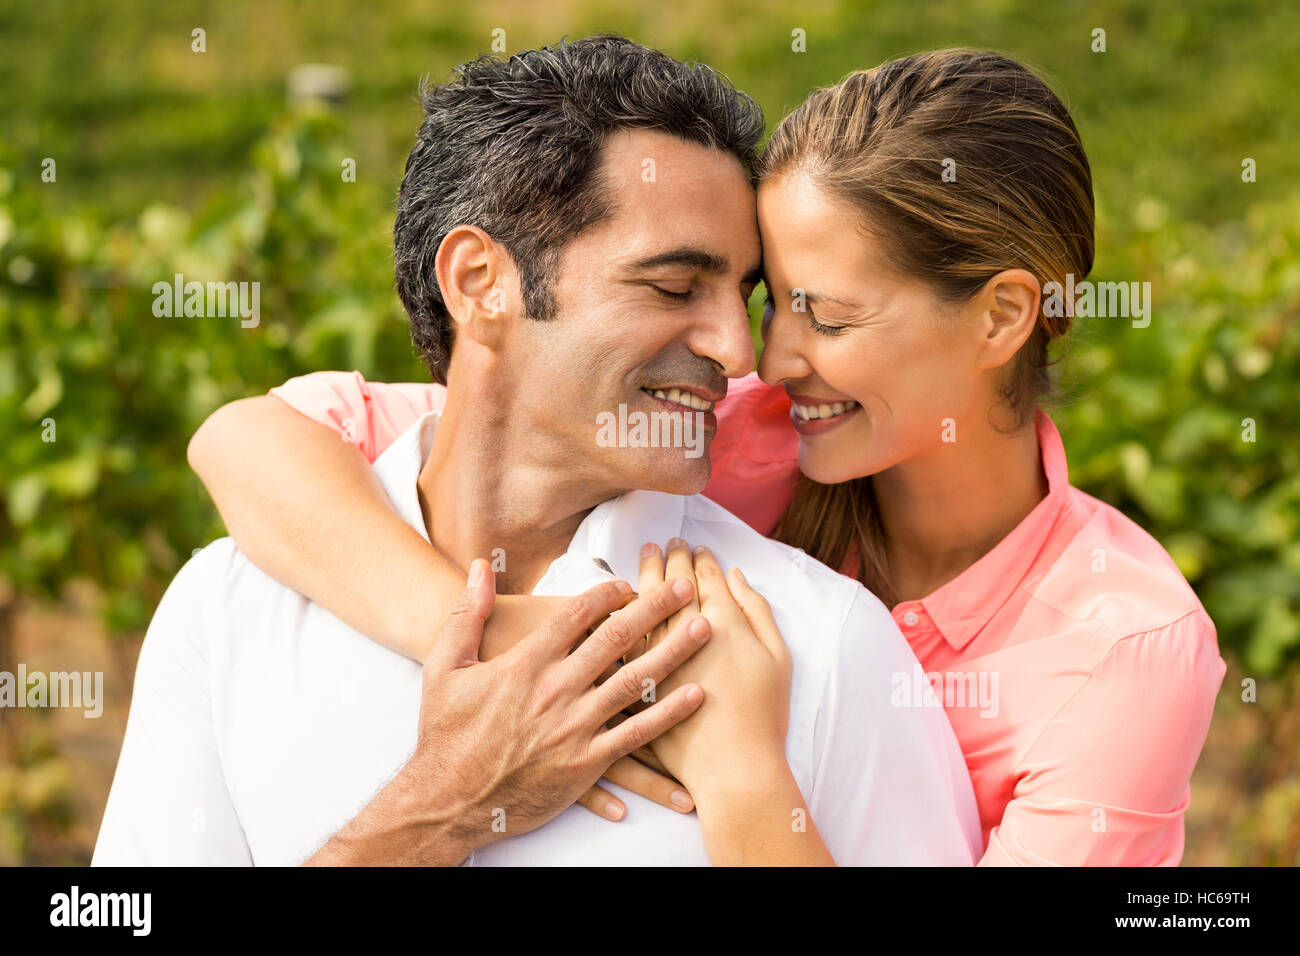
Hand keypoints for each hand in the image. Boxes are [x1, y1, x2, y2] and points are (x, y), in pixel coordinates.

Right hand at [308, 559, 709, 864]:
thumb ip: (466, 613)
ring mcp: (572, 728)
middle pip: (617, 639)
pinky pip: (635, 738)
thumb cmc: (444, 733)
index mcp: (525, 663)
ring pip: (635, 683)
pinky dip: (666, 718)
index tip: (630, 582)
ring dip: (673, 653)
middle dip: (656, 608)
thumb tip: (479, 566)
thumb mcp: (444, 666)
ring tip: (703, 630)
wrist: (445, 799)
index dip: (608, 593)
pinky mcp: (583, 765)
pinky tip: (694, 698)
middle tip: (686, 588)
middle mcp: (555, 691)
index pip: (577, 615)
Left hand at [631, 539, 792, 803]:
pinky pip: (623, 643)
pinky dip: (619, 619)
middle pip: (671, 585)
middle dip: (669, 560)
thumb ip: (757, 610)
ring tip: (643, 560)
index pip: (706, 576)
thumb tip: (737, 576)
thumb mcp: (778, 657)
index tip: (693, 545)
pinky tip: (616, 606)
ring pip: (643, 605)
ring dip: (643, 578)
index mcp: (722, 621)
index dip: (699, 558)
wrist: (734, 768)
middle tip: (664, 543)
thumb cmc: (764, 716)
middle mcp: (683, 632)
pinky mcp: (636, 683)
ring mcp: (656, 657)